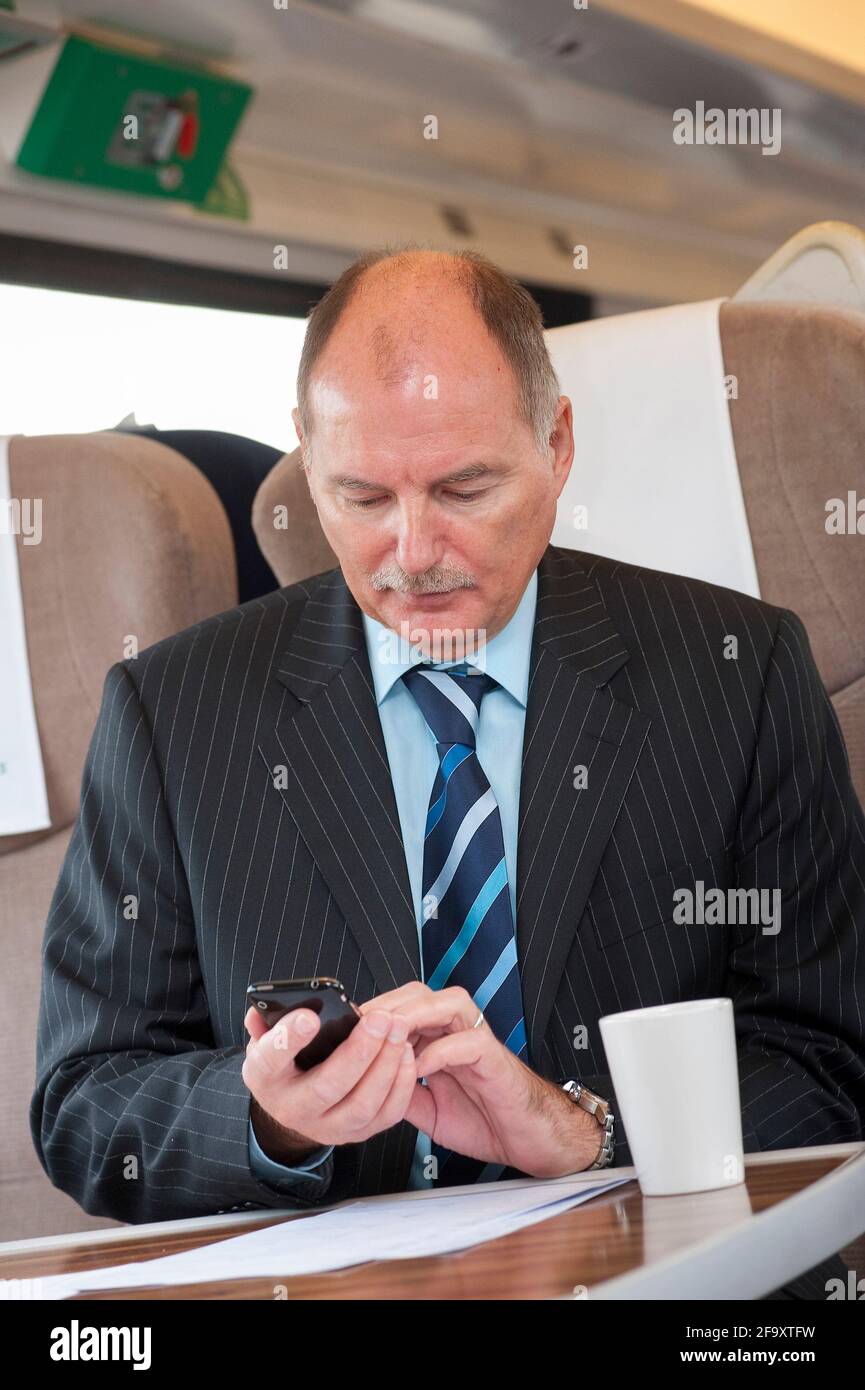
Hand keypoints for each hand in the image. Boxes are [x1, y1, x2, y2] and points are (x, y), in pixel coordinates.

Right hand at [242, 1002, 416, 1161]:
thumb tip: (261, 1009)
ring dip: (385, 1065)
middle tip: (380, 1019)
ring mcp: (327, 1127)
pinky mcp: (357, 1133)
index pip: (270, 1060)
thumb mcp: (267, 1040)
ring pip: (361, 1105)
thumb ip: (267, 1022)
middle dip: (358, 1051)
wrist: (295, 1106)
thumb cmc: (285, 1063)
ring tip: (398, 1030)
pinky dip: (401, 1084)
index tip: (309, 1017)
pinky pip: (386, 1114)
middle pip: (327, 1087)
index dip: (288, 1039)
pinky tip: (406, 1052)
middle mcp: (294, 1110)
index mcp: (266, 1079)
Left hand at [356, 983, 603, 1178]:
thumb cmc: (487, 1120)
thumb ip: (402, 1092)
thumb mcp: (428, 1110)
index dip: (376, 1012)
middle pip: (422, 994)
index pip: (404, 1007)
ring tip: (388, 1034)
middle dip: (388, 1005)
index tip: (346, 1028)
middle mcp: (460, 1032)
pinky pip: (470, 1041)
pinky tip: (419, 1065)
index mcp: (441, 1039)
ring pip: (449, 1003)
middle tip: (360, 1025)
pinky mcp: (496, 1059)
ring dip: (415, 1014)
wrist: (532, 1141)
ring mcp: (480, 1041)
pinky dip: (441, 1050)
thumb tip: (367, 1084)